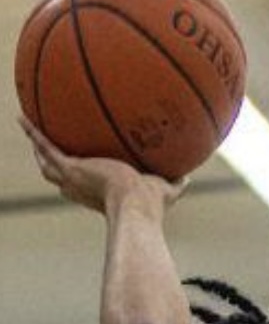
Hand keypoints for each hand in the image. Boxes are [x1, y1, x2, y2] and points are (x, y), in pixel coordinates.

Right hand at [19, 116, 184, 215]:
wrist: (137, 206)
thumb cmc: (153, 205)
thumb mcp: (167, 190)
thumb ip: (177, 183)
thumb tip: (189, 176)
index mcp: (101, 192)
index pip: (85, 184)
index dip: (79, 176)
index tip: (82, 167)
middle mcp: (83, 187)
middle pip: (59, 175)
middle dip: (52, 163)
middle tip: (47, 148)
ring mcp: (74, 178)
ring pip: (46, 162)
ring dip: (37, 145)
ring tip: (28, 126)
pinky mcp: (70, 168)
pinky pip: (45, 146)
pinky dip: (33, 132)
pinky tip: (22, 117)